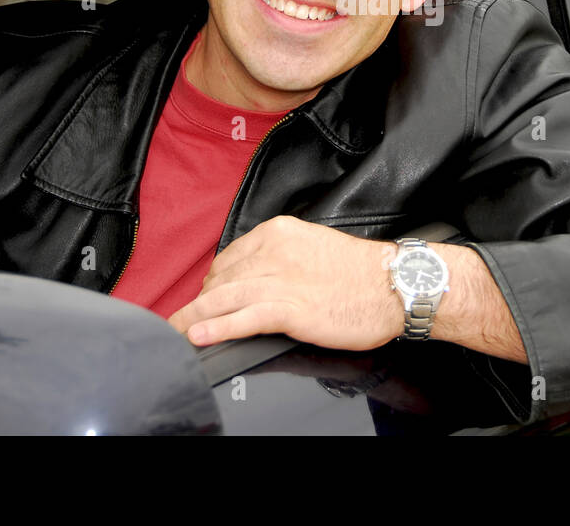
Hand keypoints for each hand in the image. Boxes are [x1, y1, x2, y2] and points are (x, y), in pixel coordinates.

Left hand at [168, 215, 402, 350]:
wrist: (395, 285)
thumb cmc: (363, 271)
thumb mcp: (315, 246)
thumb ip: (283, 256)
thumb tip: (258, 277)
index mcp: (279, 232)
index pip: (230, 257)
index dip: (213, 281)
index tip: (205, 296)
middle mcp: (274, 252)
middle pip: (221, 279)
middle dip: (199, 302)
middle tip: (184, 321)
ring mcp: (280, 280)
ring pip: (222, 299)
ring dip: (192, 318)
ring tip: (174, 331)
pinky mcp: (289, 309)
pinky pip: (242, 319)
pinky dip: (216, 328)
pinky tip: (198, 336)